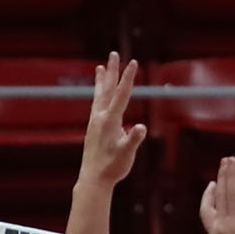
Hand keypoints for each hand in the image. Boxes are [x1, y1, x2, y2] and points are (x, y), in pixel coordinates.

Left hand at [78, 52, 147, 189]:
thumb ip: (133, 140)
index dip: (128, 78)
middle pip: (107, 89)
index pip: (121, 94)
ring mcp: (94, 122)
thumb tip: (141, 127)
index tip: (133, 62)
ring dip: (102, 80)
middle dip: (112, 71)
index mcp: (109, 120)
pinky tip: (100, 95)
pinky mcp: (93, 128)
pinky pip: (96, 105)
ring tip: (100, 67)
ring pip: (99, 95)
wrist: (93, 179)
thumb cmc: (112, 167)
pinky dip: (99, 95)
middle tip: (114, 54)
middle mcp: (100, 117)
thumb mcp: (126, 154)